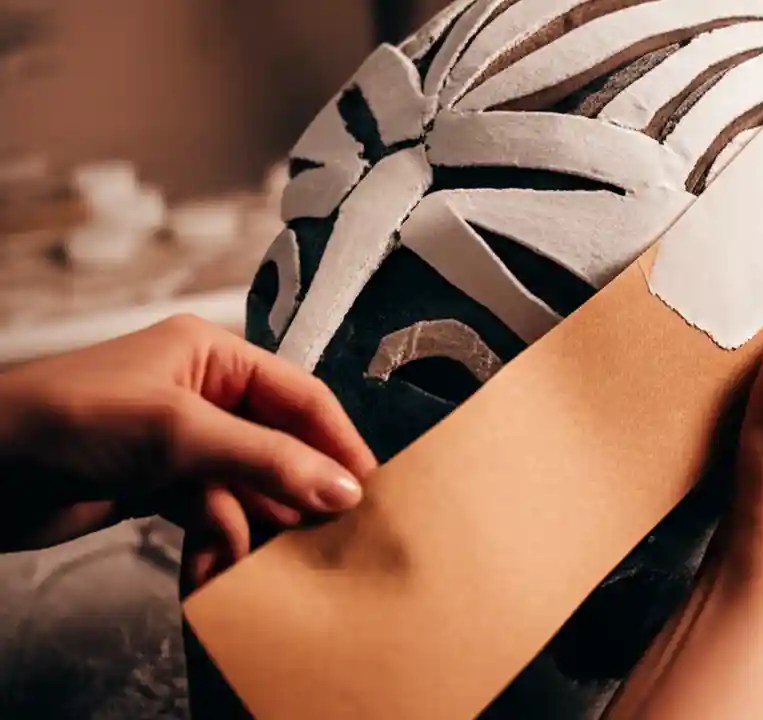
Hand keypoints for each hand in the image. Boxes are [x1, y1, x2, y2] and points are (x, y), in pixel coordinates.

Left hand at [0, 314, 375, 587]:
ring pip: (248, 491)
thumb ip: (267, 460)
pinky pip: (212, 518)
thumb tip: (340, 485)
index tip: (368, 489)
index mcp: (213, 357)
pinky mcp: (160, 487)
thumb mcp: (179, 432)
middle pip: (279, 447)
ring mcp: (183, 444)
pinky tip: (209, 571)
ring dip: (248, 532)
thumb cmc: (61, 419)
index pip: (301, 397)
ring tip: (253, 563)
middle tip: (323, 536)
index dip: (338, 443)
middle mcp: (204, 395)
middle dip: (294, 495)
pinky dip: (214, 546)